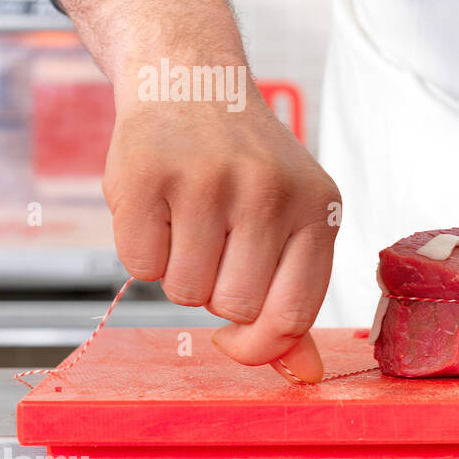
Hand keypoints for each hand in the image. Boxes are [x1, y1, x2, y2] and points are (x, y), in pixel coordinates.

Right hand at [41, 0, 339, 380]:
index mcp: (318, 209)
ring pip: (185, 291)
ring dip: (180, 272)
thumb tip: (302, 375)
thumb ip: (295, 300)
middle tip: (215, 250)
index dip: (261, 344)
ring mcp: (207, 179)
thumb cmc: (248, 168)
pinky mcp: (146, 174)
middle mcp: (269, 191)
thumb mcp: (292, 223)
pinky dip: (142, 249)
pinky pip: (140, 264)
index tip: (238, 340)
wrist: (194, 83)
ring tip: (191, 221)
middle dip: (217, 295)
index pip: (293, 313)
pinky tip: (160, 207)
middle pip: (235, 307)